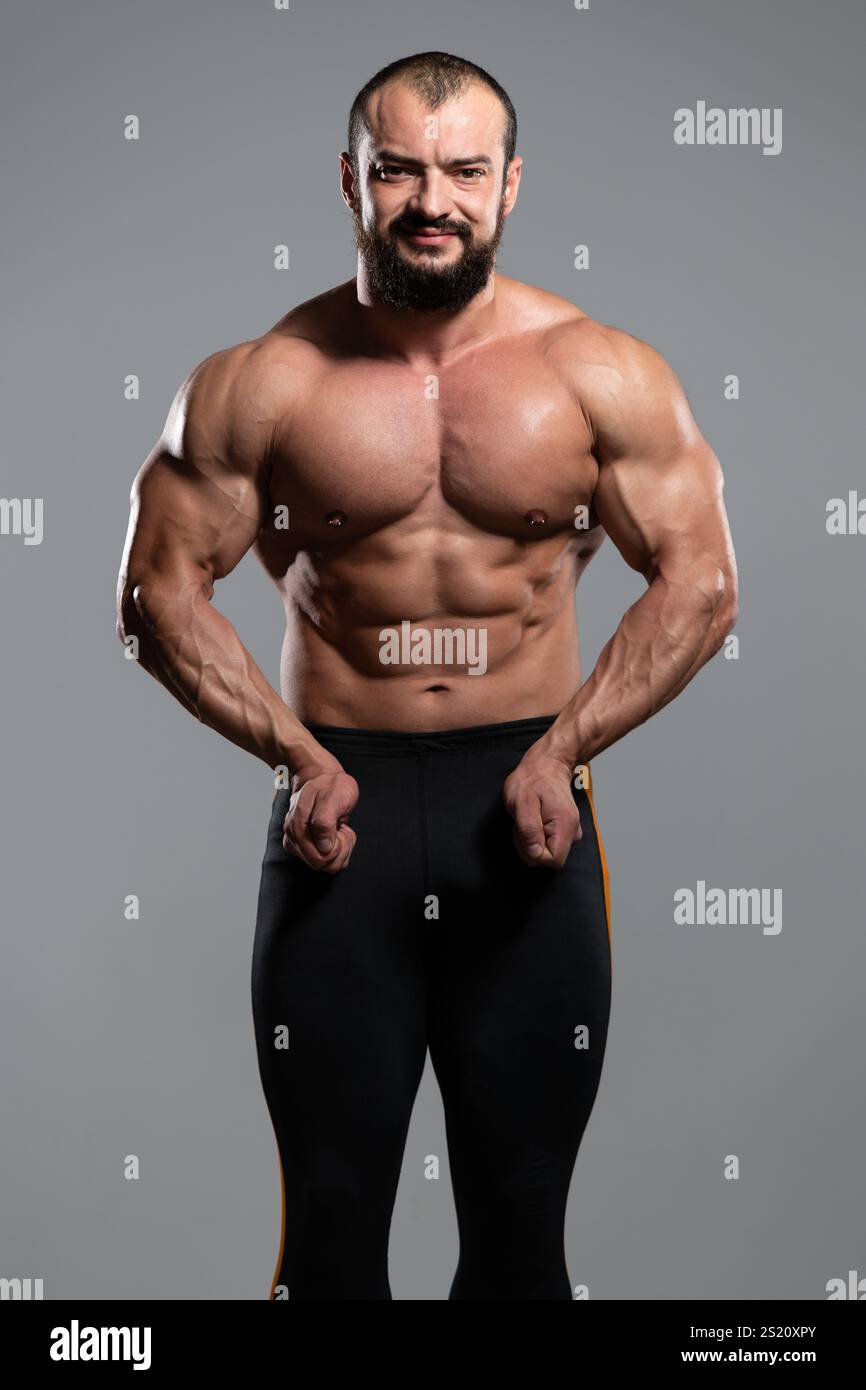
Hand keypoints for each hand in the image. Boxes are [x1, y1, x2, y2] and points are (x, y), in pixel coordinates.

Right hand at [282, 766, 358, 872]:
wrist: (322, 776)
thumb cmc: (329, 784)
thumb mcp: (332, 796)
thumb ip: (325, 822)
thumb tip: (324, 847)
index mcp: (298, 828)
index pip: (320, 859)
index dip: (336, 849)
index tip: (339, 829)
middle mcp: (294, 838)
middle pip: (322, 865)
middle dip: (339, 850)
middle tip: (340, 828)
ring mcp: (298, 843)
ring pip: (325, 865)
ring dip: (339, 849)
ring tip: (338, 828)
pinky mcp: (304, 845)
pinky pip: (326, 859)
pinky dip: (337, 848)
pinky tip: (335, 832)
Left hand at [502, 749, 581, 867]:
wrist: (548, 763)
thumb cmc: (533, 779)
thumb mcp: (522, 801)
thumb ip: (528, 829)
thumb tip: (534, 854)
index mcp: (564, 826)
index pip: (553, 860)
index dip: (532, 852)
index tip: (524, 832)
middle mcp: (573, 832)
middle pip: (551, 858)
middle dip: (531, 845)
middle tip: (524, 822)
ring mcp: (571, 831)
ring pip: (549, 851)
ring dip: (533, 839)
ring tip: (529, 817)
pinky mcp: (566, 829)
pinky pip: (549, 843)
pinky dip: (538, 835)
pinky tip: (535, 819)